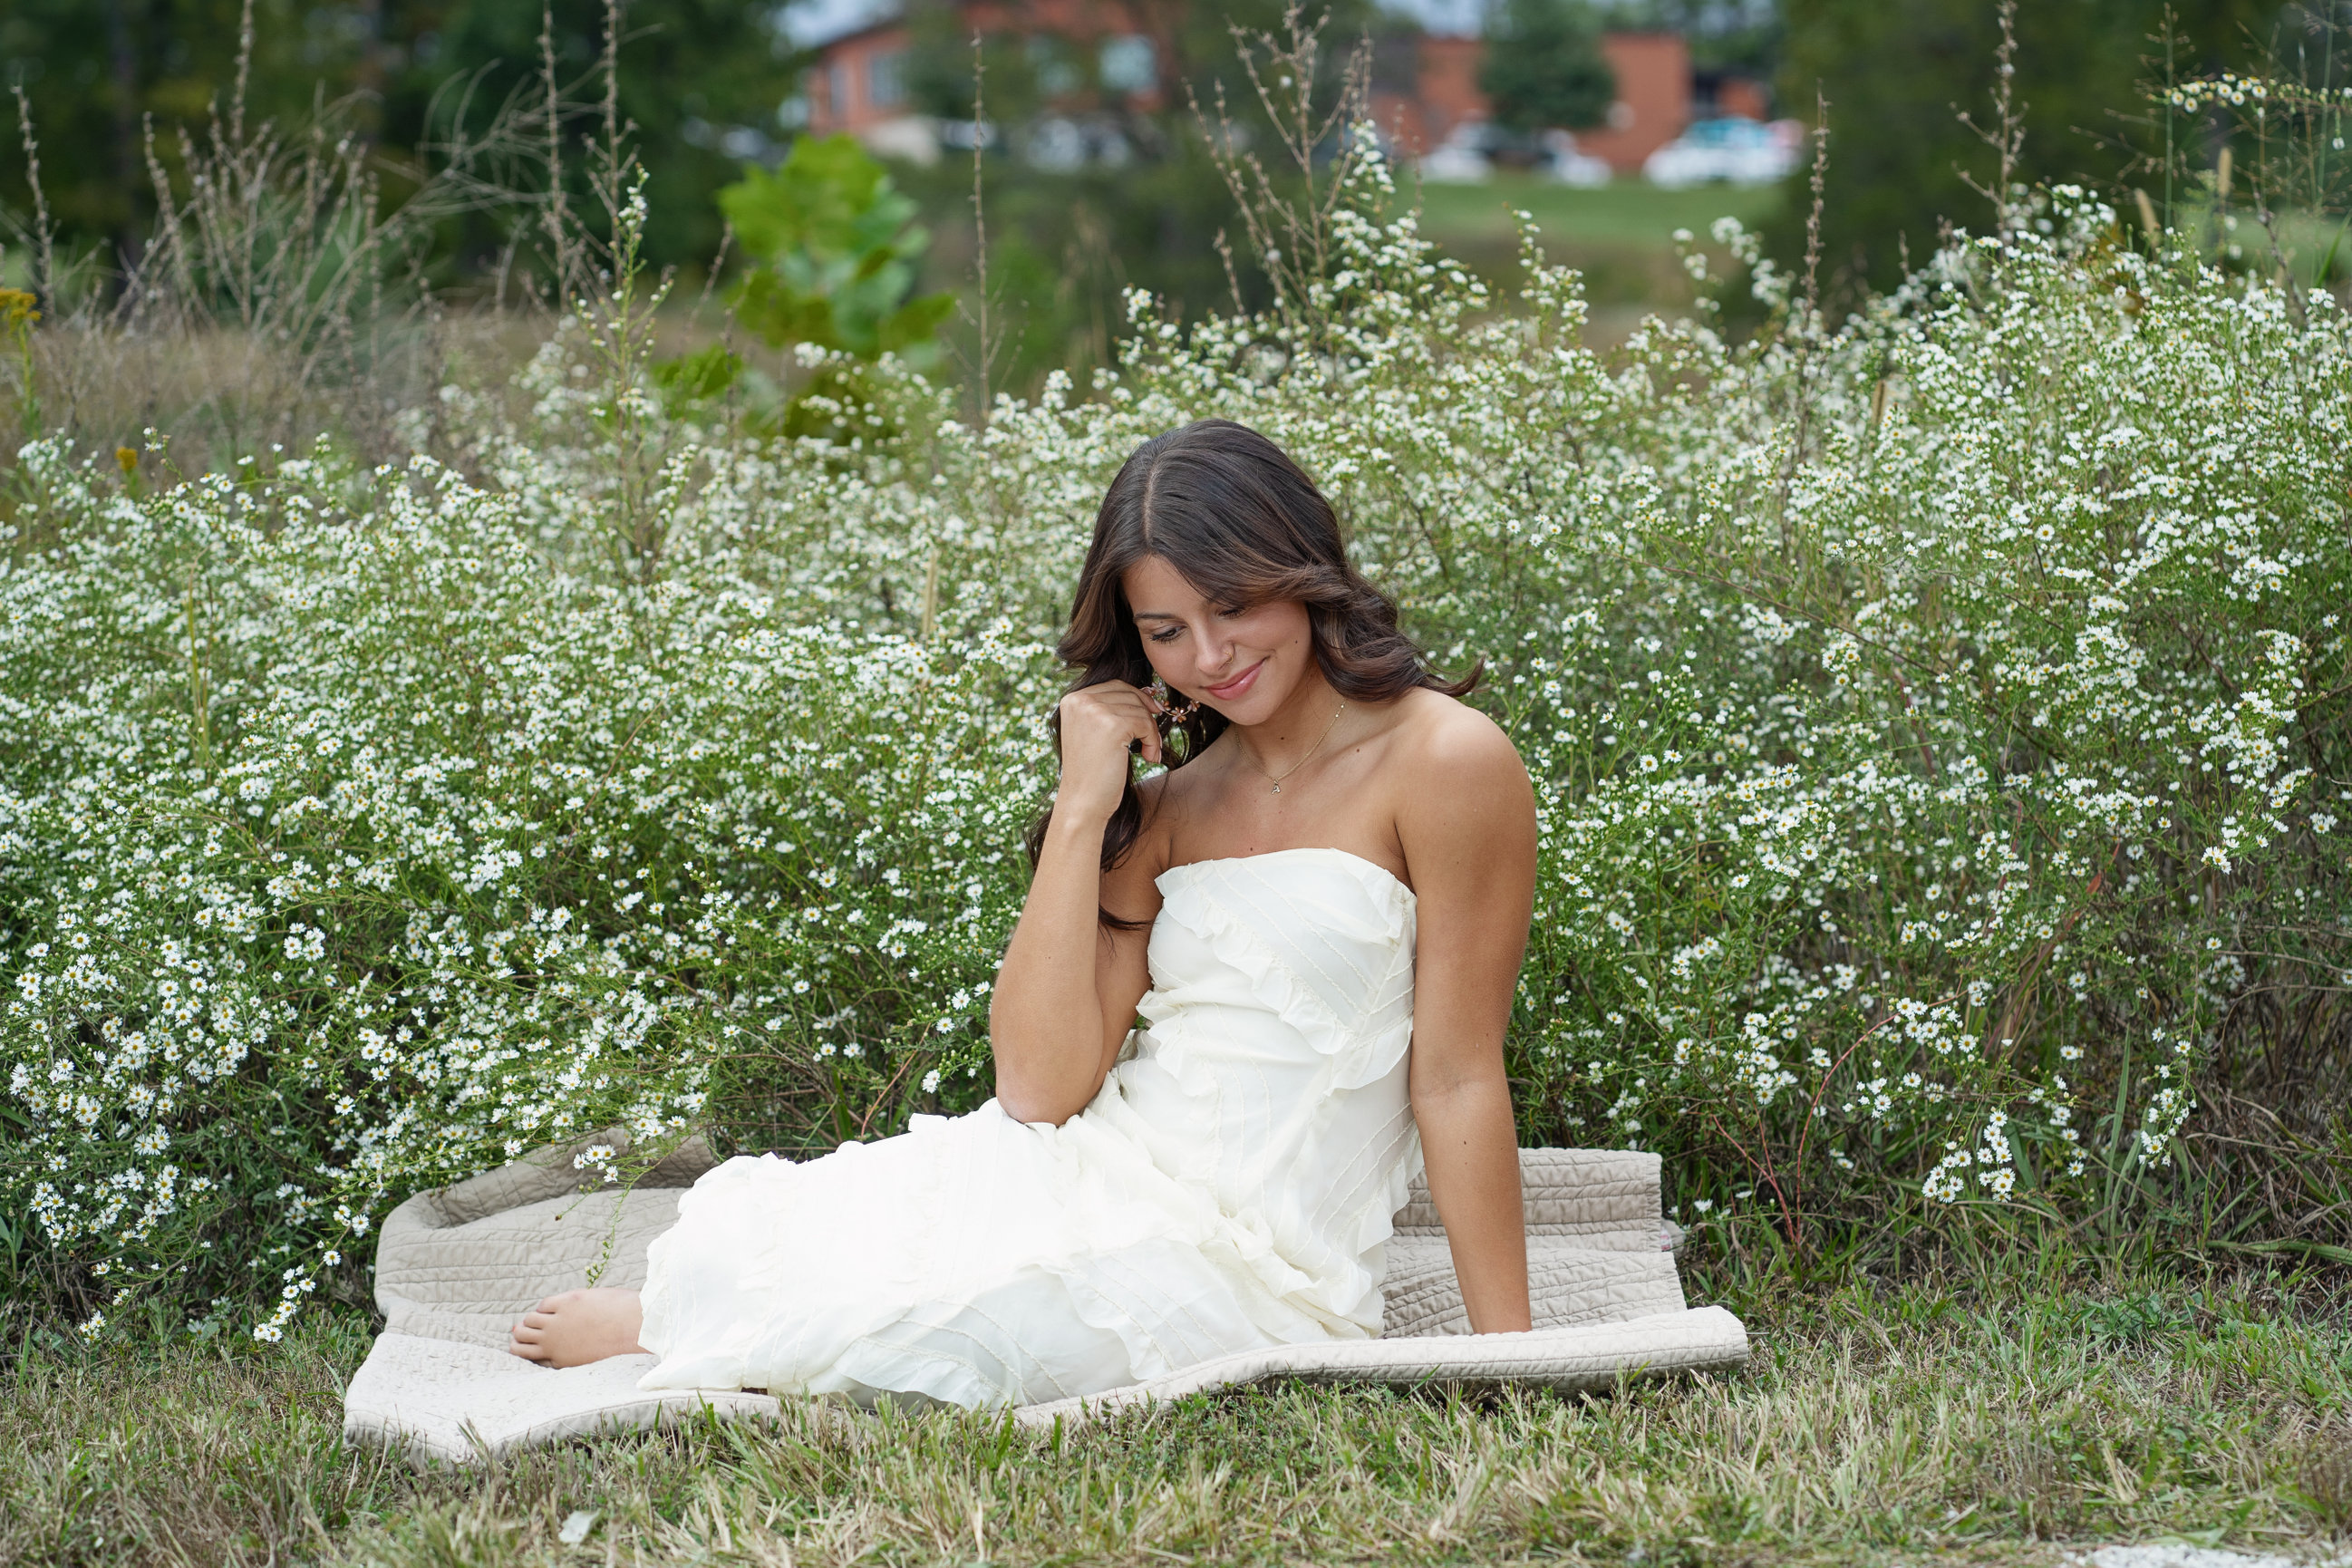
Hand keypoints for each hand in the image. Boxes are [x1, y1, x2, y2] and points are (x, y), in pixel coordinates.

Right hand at [1055, 681, 1164, 821]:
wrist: (1082, 802)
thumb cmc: (1092, 772)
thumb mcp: (1095, 732)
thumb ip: (1111, 710)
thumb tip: (1150, 695)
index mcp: (1072, 699)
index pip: (1115, 686)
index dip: (1138, 700)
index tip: (1152, 716)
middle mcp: (1080, 701)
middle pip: (1129, 694)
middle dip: (1146, 716)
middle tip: (1151, 741)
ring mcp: (1094, 711)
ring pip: (1140, 709)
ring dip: (1151, 732)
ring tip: (1148, 753)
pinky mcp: (1112, 725)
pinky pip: (1146, 723)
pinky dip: (1153, 741)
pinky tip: (1148, 758)